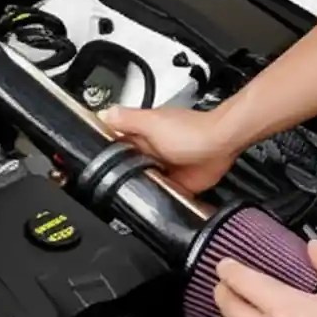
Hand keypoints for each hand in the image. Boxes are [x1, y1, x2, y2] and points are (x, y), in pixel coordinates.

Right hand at [97, 105, 242, 193]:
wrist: (220, 145)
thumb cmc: (193, 131)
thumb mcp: (151, 122)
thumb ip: (126, 120)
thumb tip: (102, 115)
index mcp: (142, 136)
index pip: (116, 145)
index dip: (104, 154)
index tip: (95, 162)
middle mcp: (152, 152)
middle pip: (127, 167)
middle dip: (119, 176)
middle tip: (112, 184)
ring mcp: (164, 168)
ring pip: (143, 182)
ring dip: (139, 189)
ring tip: (131, 195)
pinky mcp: (176, 183)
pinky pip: (162, 194)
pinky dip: (158, 199)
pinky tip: (152, 201)